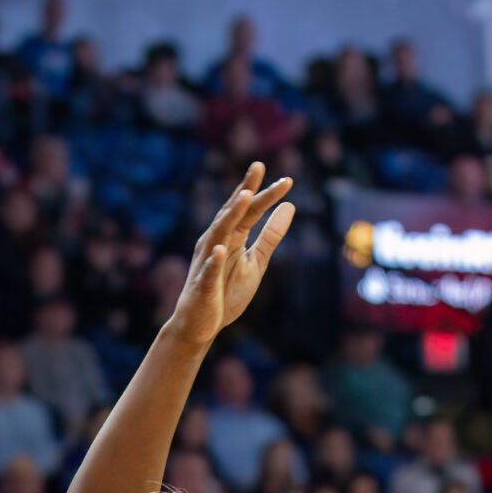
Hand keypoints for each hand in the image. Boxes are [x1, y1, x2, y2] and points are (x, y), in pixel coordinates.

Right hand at [170, 164, 295, 349]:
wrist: (202, 325)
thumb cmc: (226, 292)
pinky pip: (208, 271)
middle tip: (259, 168)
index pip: (250, 210)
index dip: (265, 194)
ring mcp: (208, 261)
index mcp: (232, 236)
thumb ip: (271, 236)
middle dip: (246, 191)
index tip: (287, 180)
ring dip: (230, 216)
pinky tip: (220, 250)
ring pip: (218, 234)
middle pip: (233, 213)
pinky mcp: (203, 285)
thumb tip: (290, 206)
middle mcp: (217, 241)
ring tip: (245, 197)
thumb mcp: (256, 262)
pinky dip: (213, 261)